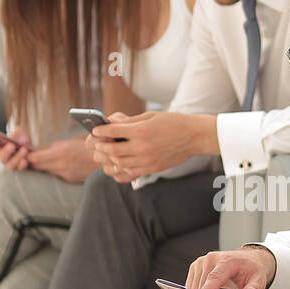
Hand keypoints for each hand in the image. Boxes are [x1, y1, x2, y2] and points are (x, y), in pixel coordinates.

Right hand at [0, 125, 30, 170]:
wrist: (32, 151)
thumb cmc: (21, 140)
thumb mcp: (20, 133)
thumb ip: (18, 133)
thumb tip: (21, 139)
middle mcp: (3, 157)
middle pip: (1, 156)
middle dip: (5, 151)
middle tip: (11, 145)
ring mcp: (11, 164)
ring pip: (11, 164)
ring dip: (17, 157)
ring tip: (24, 150)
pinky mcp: (20, 169)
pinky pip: (20, 169)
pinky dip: (23, 164)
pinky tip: (26, 160)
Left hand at [27, 137, 97, 182]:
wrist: (103, 158)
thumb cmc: (86, 147)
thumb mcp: (68, 143)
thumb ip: (53, 148)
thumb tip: (38, 152)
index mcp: (60, 152)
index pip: (35, 158)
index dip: (28, 156)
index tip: (24, 154)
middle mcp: (61, 164)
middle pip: (39, 166)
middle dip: (33, 162)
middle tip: (28, 158)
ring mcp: (66, 173)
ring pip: (47, 171)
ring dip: (44, 167)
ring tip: (43, 161)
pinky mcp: (70, 179)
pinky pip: (57, 175)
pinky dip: (55, 171)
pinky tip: (58, 166)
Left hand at [91, 111, 216, 181]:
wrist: (194, 137)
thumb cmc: (172, 122)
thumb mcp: (150, 116)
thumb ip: (129, 121)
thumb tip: (111, 122)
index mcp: (141, 130)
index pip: (112, 131)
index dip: (100, 131)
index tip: (95, 130)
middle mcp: (142, 147)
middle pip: (112, 150)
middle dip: (101, 147)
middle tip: (98, 144)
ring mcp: (147, 160)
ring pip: (119, 164)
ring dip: (109, 159)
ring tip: (107, 154)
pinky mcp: (152, 169)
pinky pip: (130, 173)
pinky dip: (120, 169)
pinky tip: (118, 163)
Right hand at [185, 247, 275, 288]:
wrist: (248, 261)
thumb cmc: (252, 271)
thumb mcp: (258, 281)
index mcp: (226, 261)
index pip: (214, 278)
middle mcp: (210, 260)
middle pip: (200, 285)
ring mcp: (200, 263)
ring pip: (193, 288)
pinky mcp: (195, 269)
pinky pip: (192, 288)